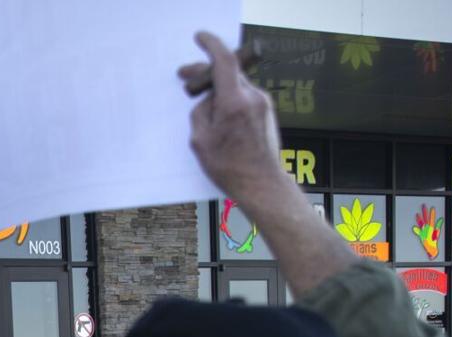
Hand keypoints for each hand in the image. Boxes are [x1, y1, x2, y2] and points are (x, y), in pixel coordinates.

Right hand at [178, 32, 285, 206]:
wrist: (261, 183)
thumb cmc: (231, 167)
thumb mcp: (200, 141)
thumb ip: (200, 113)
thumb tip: (205, 102)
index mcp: (234, 103)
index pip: (224, 61)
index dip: (210, 45)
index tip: (200, 38)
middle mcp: (252, 97)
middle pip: (227, 73)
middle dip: (206, 73)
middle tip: (185, 77)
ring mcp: (262, 103)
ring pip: (235, 85)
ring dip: (217, 89)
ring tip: (202, 107)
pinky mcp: (265, 111)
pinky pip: (243, 97)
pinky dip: (228, 100)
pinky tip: (218, 117)